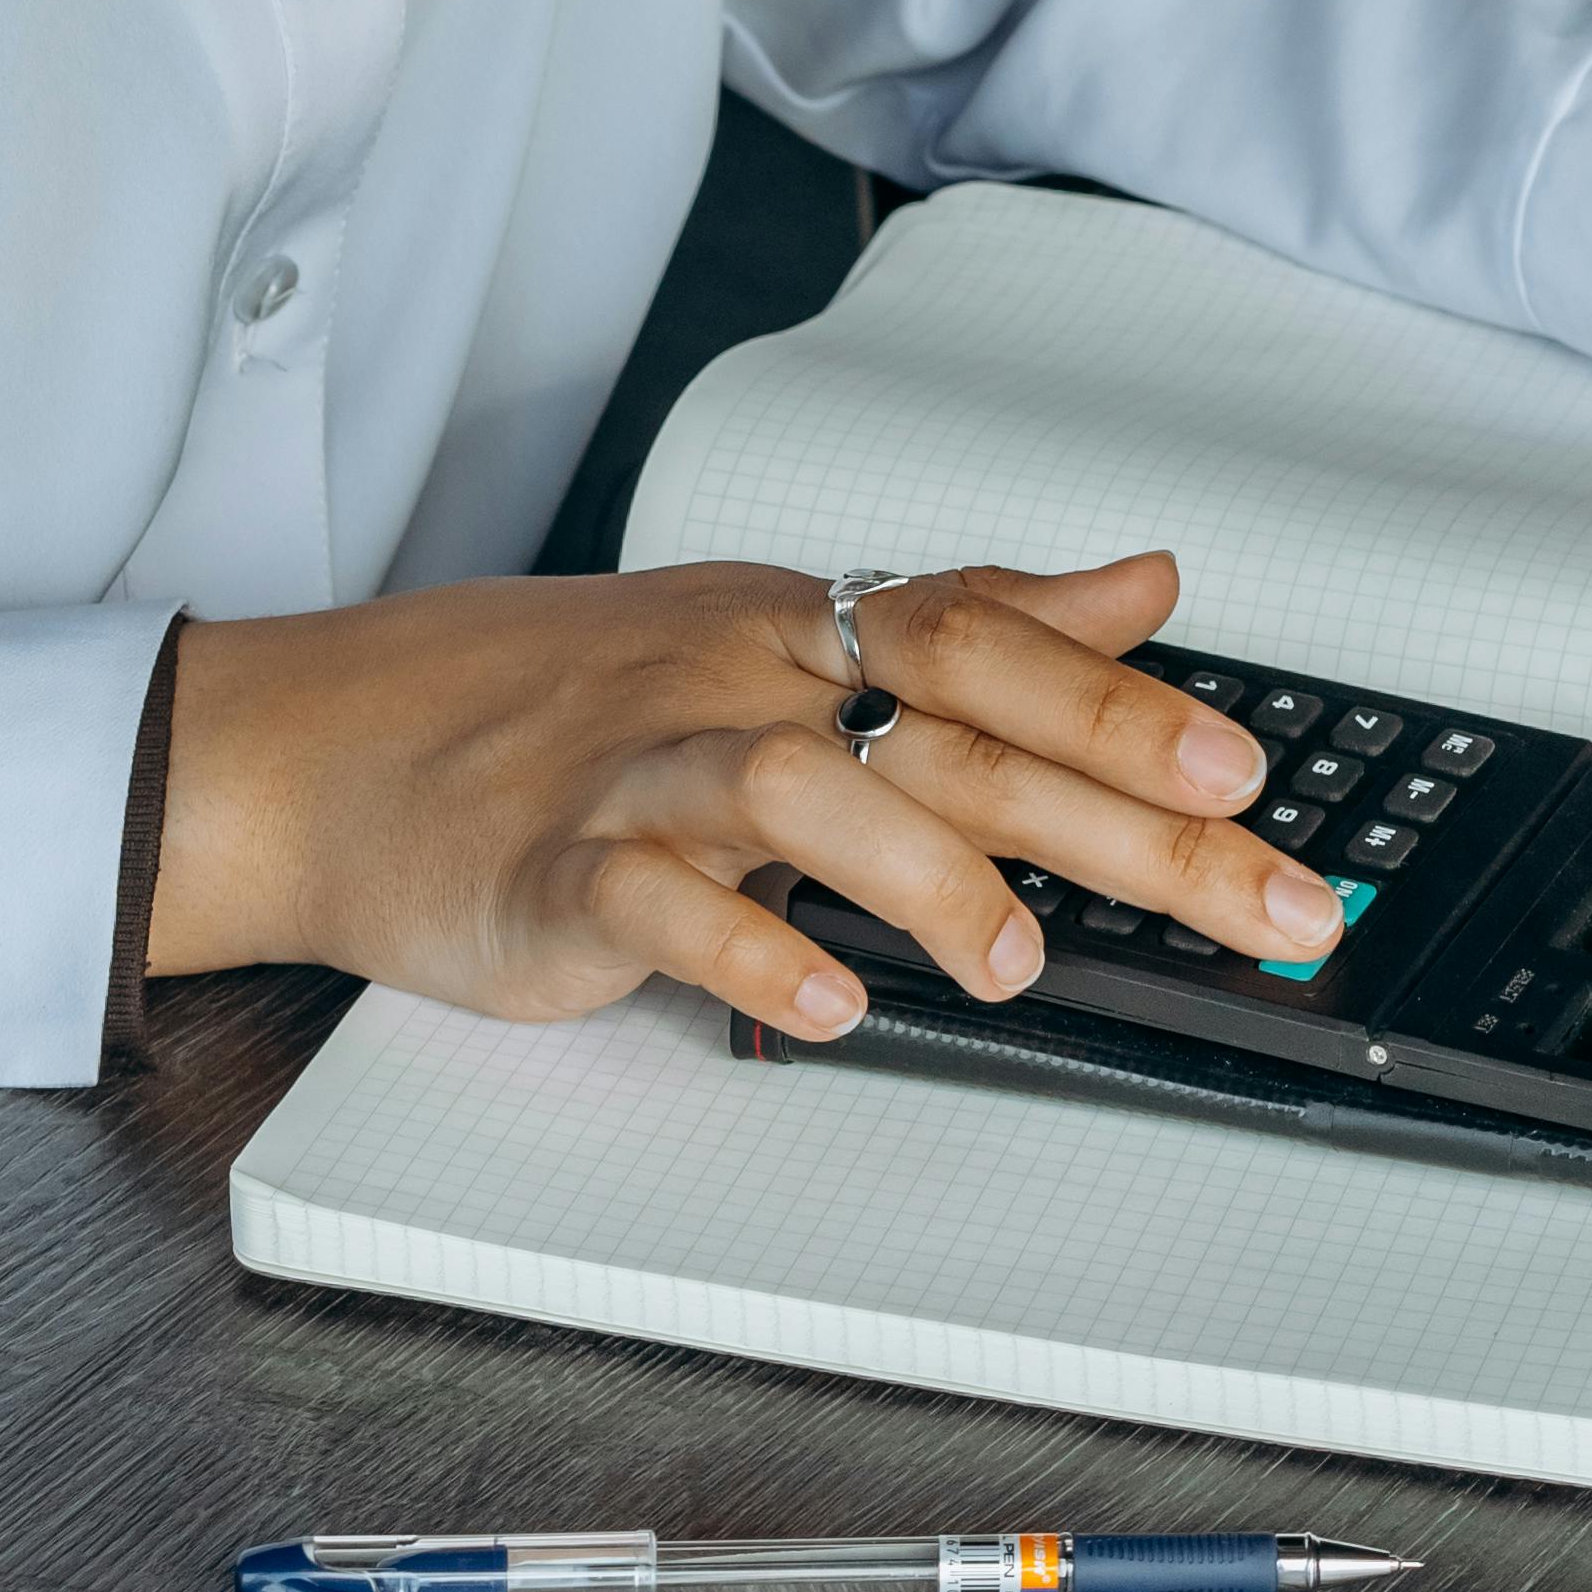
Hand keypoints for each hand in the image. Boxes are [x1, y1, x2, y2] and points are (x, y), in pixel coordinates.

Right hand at [146, 547, 1355, 1030]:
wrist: (337, 746)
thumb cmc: (574, 707)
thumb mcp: (788, 642)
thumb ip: (980, 621)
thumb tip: (1148, 583)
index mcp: (804, 631)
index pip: (986, 643)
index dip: (1120, 702)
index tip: (1252, 775)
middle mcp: (736, 683)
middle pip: (942, 721)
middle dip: (1117, 811)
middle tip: (1254, 891)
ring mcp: (636, 773)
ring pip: (793, 788)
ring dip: (923, 875)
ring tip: (1019, 960)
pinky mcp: (548, 873)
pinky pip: (648, 906)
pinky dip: (742, 956)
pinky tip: (824, 1009)